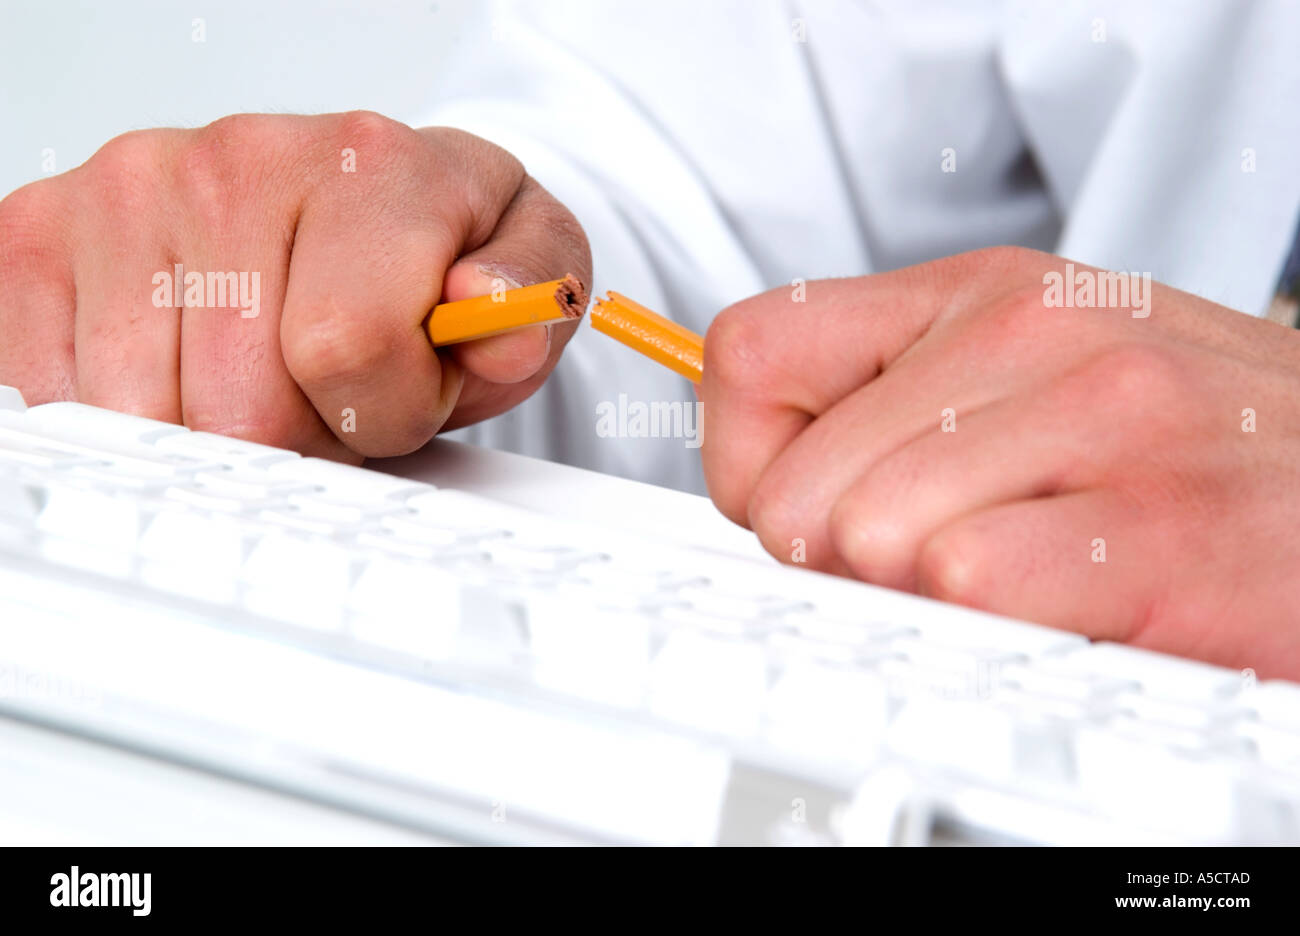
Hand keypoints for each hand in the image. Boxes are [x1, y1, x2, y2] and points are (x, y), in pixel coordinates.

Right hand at [0, 111, 590, 461]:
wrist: (365, 202)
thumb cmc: (440, 258)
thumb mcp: (532, 279)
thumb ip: (529, 305)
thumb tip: (494, 320)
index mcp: (371, 164)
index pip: (346, 348)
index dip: (385, 412)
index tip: (403, 393)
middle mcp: (238, 159)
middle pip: (242, 405)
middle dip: (304, 439)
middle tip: (332, 396)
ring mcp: (129, 191)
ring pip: (149, 413)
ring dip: (219, 434)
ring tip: (269, 382)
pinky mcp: (42, 235)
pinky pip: (57, 390)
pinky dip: (133, 417)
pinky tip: (189, 376)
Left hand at [701, 247, 1299, 676]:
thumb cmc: (1185, 441)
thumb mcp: (1026, 376)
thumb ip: (889, 415)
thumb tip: (763, 498)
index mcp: (978, 296)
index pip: (748, 352)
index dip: (748, 461)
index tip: (806, 499)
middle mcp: (1030, 333)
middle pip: (794, 492)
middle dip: (844, 563)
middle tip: (943, 559)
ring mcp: (1100, 416)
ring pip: (870, 541)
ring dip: (926, 599)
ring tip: (1025, 575)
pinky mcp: (1155, 525)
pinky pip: (970, 584)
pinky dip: (1001, 625)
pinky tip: (1071, 604)